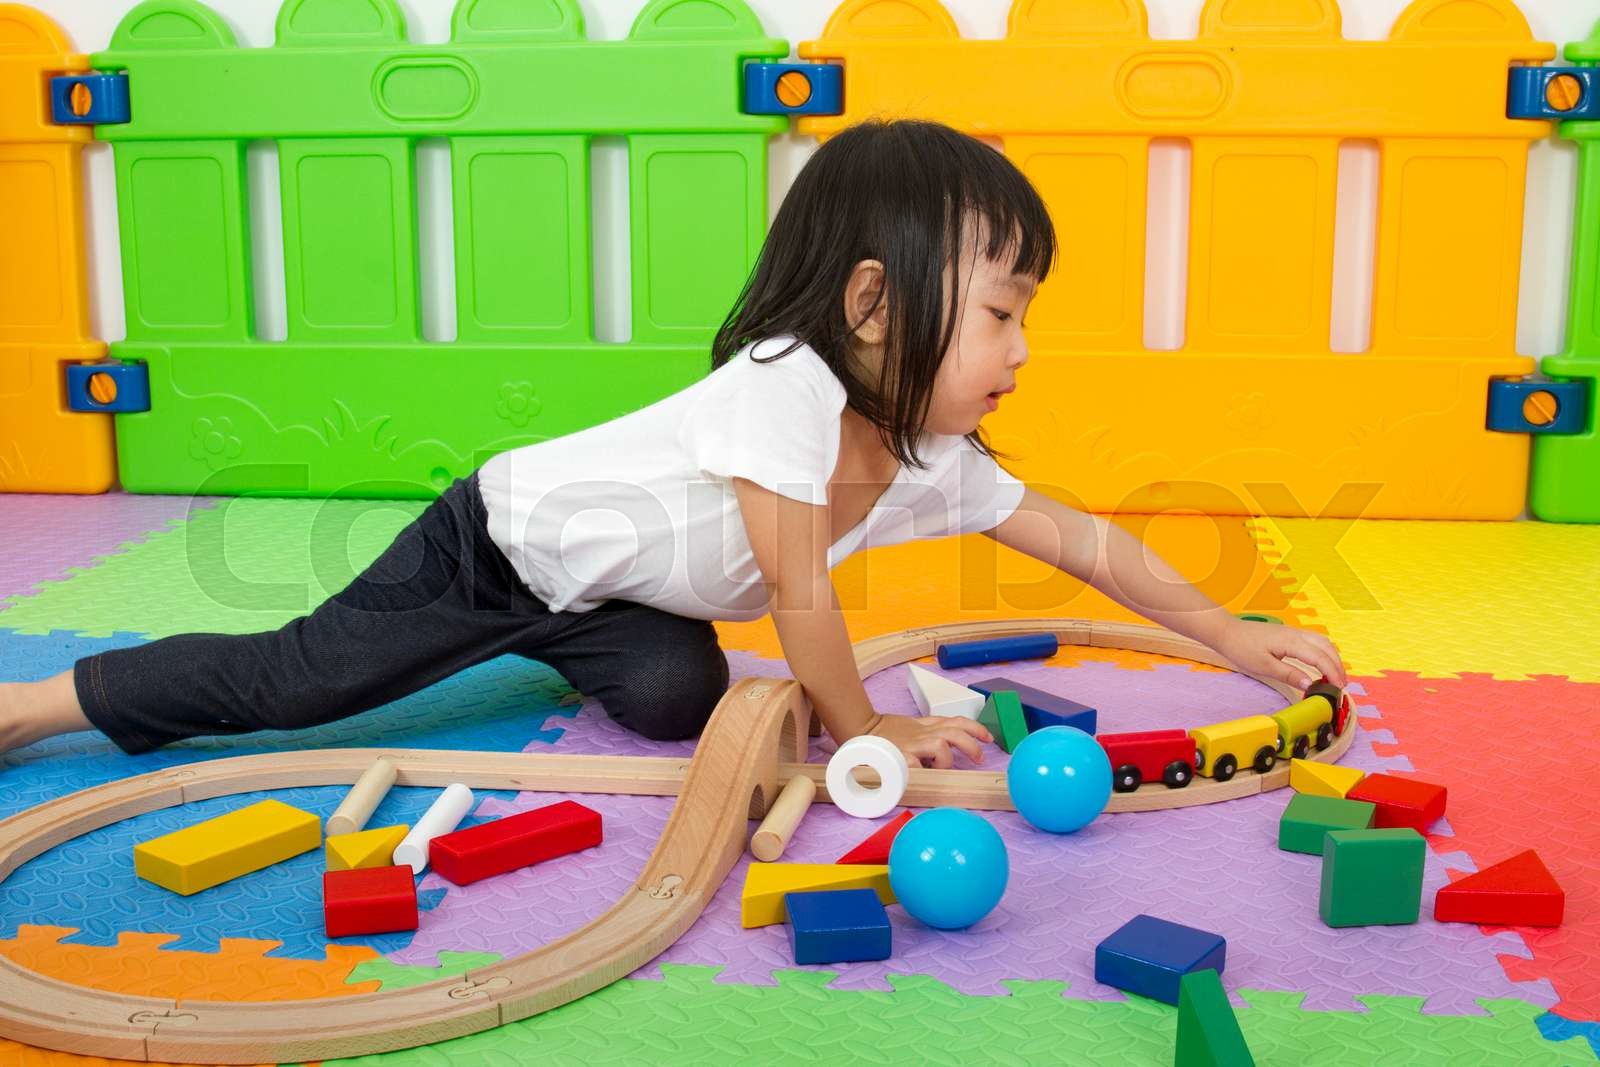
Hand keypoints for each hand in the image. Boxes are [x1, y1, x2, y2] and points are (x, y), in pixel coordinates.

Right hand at [862, 711, 992, 768]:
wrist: (858, 726)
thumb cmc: (885, 733)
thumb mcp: (911, 728)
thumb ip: (927, 734)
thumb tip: (946, 749)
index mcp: (926, 726)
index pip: (956, 721)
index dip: (976, 729)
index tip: (989, 738)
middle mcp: (922, 733)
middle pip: (955, 732)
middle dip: (972, 745)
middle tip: (979, 758)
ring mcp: (911, 744)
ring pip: (942, 745)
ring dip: (946, 760)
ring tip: (942, 769)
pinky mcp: (899, 756)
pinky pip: (917, 764)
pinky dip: (922, 770)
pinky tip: (920, 774)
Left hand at [1213, 619, 1347, 691]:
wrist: (1227, 632)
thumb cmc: (1242, 648)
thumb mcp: (1265, 667)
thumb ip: (1289, 675)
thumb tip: (1310, 684)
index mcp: (1292, 642)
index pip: (1320, 658)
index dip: (1332, 673)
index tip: (1339, 688)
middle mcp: (1296, 634)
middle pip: (1327, 647)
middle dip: (1337, 665)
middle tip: (1341, 685)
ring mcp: (1294, 632)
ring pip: (1322, 642)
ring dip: (1332, 657)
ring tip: (1335, 676)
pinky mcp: (1289, 634)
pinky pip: (1314, 640)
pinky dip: (1323, 652)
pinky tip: (1321, 662)